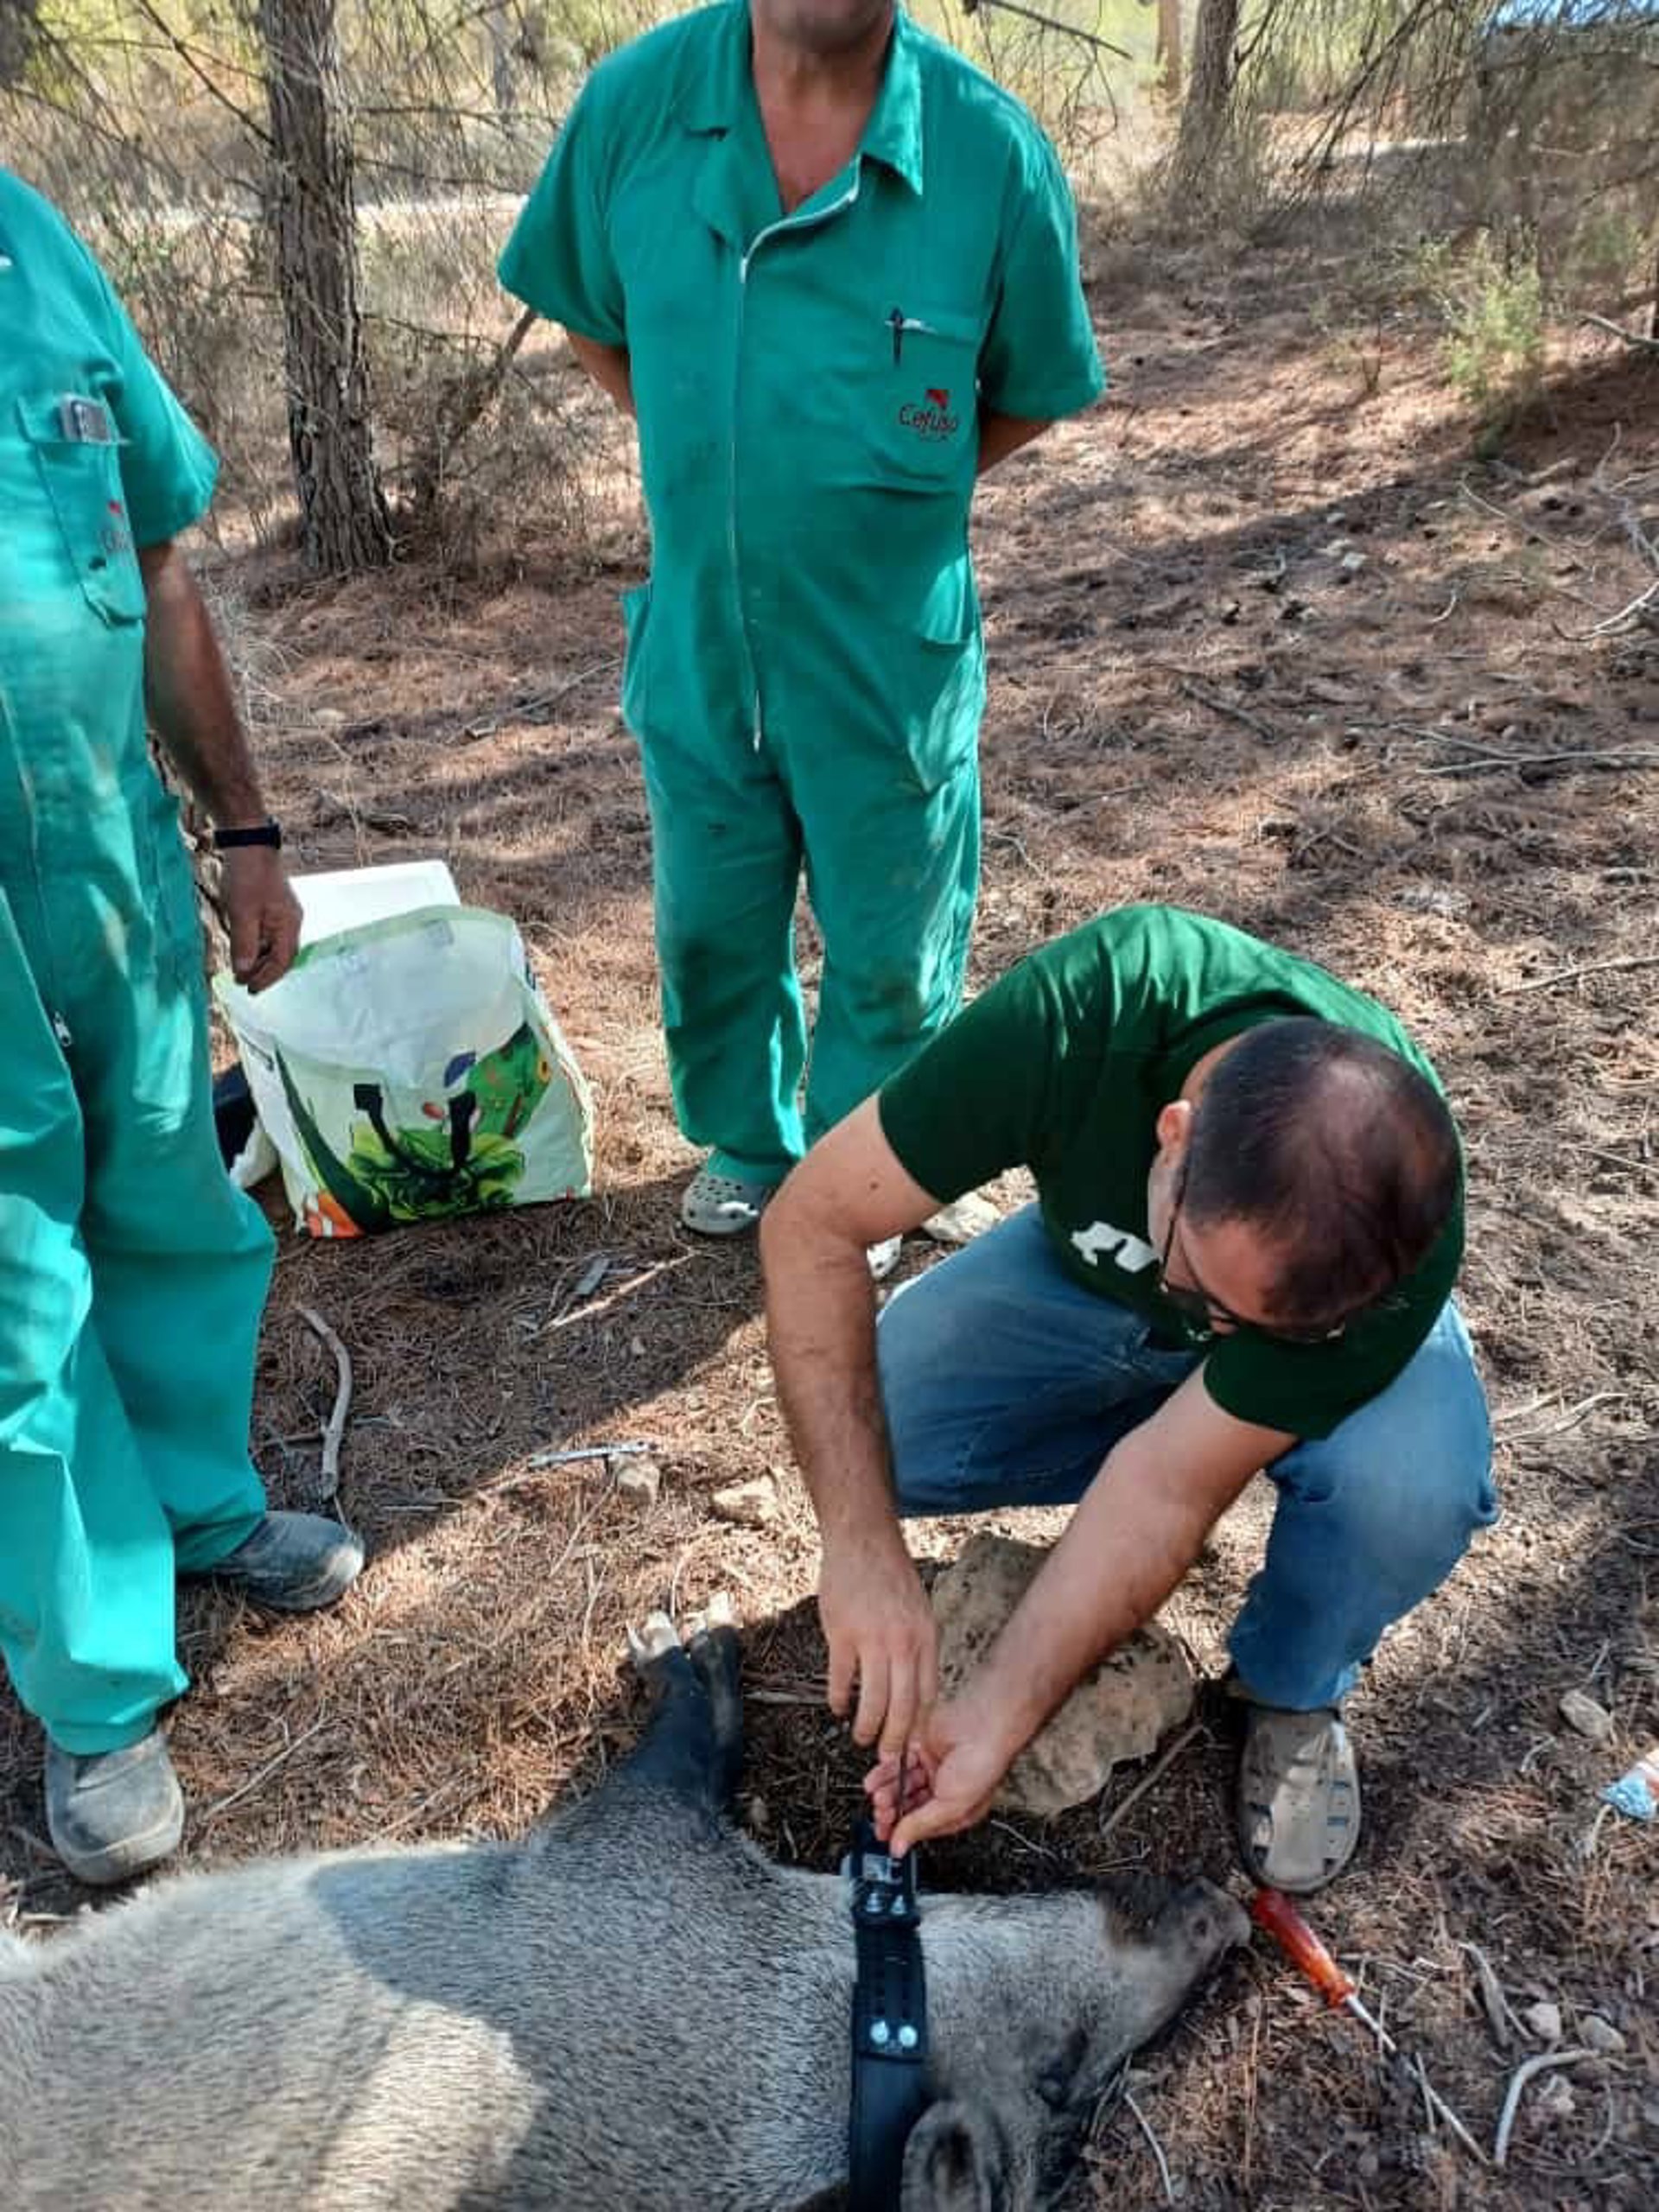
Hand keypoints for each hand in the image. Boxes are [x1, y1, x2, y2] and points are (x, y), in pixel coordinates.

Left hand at [221, 846, 301, 991]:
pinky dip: (257, 945)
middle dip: (264, 972)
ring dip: (259, 959)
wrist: (249, 844)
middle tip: (243, 983)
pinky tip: (243, 947)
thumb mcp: (242, 914)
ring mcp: (283, 914)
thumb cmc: (247, 877)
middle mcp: (291, 922)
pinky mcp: (272, 906)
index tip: (248, 989)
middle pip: (281, 956)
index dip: (266, 978)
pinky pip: (268, 934)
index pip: (282, 962)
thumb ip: (243, 944)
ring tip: (241, 969)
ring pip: (274, 945)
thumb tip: (243, 971)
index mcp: (288, 925)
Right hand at [818, 1535, 938, 1759]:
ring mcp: (872, 1640)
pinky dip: (838, 1699)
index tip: (912, 1743)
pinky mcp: (842, 1635)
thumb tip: (918, 1687)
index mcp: (925, 1638)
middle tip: (887, 1757)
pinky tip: (837, 1708)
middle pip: (902, 1705)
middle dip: (895, 1739)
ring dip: (867, 1727)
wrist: (864, 1541)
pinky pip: (841, 1679)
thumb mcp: (921, 1610)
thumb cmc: (892, 1576)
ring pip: (872, 1700)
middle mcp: (903, 1643)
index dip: (919, 1724)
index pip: (927, 1694)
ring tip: (861, 1739)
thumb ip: (920, 1647)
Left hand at [864, 1696, 1015, 1857]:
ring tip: (877, 1798)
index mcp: (956, 1809)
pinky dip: (884, 1772)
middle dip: (892, 1812)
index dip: (902, 1831)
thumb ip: (920, 1825)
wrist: (984, 1726)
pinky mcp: (920, 1747)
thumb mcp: (951, 1806)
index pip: (922, 1825)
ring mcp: (931, 1767)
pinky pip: (897, 1761)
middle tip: (880, 1815)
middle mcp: (943, 1789)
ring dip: (887, 1793)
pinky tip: (875, 1781)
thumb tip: (899, 1847)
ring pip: (901, 1784)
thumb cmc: (983, 1765)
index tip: (884, 1835)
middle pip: (908, 1805)